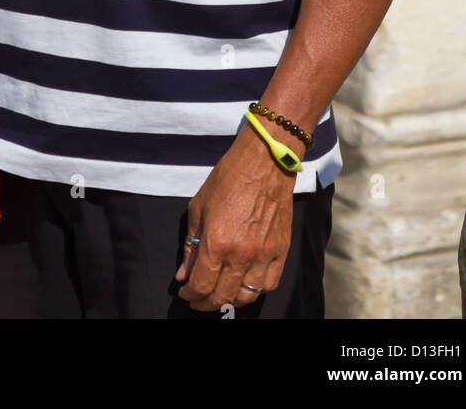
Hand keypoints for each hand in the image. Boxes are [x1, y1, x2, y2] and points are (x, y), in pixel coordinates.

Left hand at [174, 124, 297, 311]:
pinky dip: (255, 291)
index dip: (190, 294)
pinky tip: (244, 284)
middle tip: (198, 298)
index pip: (202, 285)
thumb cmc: (228, 178)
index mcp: (217, 242)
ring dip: (230, 300)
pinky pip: (268, 284)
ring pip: (247, 297)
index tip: (185, 292)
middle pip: (222, 296)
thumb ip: (191, 244)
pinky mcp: (281, 251)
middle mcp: (241, 254)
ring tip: (220, 293)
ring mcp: (264, 255)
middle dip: (205, 303)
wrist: (264, 162)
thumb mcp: (199, 207)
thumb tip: (184, 274)